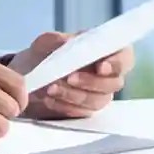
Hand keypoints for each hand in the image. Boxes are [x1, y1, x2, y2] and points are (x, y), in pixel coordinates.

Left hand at [7, 32, 134, 119]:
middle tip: (70, 78)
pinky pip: (81, 112)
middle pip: (114, 83)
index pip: (125, 57)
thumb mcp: (46, 42)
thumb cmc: (44, 54)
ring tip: (51, 88)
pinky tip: (49, 99)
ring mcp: (98, 94)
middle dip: (91, 82)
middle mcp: (107, 75)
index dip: (117, 63)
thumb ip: (57, 40)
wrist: (27, 76)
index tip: (100, 67)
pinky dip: (64, 106)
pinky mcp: (84, 111)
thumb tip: (68, 43)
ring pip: (96, 101)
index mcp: (105, 51)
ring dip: (74, 95)